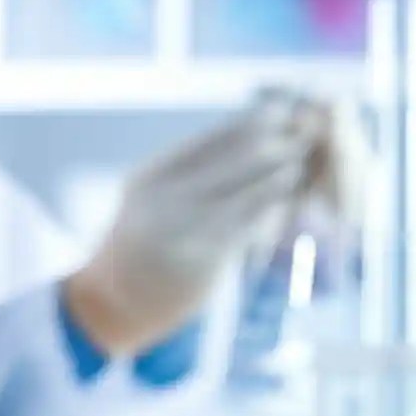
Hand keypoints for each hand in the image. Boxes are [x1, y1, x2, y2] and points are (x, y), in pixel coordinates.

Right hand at [65, 88, 372, 356]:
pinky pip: (248, 222)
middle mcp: (165, 195)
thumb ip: (184, 179)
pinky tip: (293, 192)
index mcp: (153, 176)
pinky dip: (274, 203)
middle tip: (309, 125)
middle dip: (276, 138)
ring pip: (246, 185)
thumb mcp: (147, 203)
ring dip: (282, 167)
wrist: (106, 306)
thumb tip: (239, 150)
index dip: (253, 121)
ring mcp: (182, 226)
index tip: (285, 109)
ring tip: (307, 155)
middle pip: (233, 155)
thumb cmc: (135, 253)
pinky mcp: (202, 257)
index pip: (213, 139)